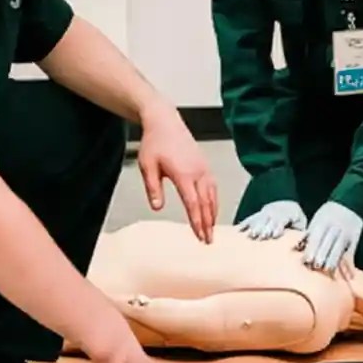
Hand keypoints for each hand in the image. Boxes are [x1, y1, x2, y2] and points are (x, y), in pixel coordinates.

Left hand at [137, 105, 217, 242]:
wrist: (165, 122)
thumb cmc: (155, 143)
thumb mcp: (147, 166)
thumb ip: (153, 188)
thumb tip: (157, 208)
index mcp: (184, 173)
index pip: (193, 203)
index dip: (197, 221)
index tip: (199, 236)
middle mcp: (198, 172)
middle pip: (206, 202)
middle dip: (208, 223)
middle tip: (208, 240)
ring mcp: (204, 168)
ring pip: (213, 195)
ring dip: (213, 213)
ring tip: (211, 229)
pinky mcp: (205, 165)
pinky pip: (213, 187)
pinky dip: (214, 201)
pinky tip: (212, 209)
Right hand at [238, 200, 306, 239]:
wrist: (286, 205)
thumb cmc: (295, 219)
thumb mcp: (301, 223)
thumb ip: (301, 232)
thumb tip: (303, 243)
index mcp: (288, 213)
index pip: (282, 219)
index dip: (278, 227)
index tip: (274, 235)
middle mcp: (275, 211)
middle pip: (269, 220)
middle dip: (264, 228)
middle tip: (260, 236)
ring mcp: (265, 212)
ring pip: (259, 219)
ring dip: (254, 227)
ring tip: (250, 235)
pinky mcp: (257, 215)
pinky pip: (250, 219)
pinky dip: (244, 224)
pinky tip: (238, 230)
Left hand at [300, 201, 362, 273]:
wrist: (348, 203)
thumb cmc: (327, 215)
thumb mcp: (317, 220)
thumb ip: (309, 234)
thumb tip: (297, 249)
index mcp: (323, 222)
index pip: (316, 237)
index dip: (311, 249)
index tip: (306, 261)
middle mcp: (335, 227)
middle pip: (328, 244)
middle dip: (322, 256)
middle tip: (316, 267)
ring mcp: (346, 233)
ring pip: (339, 249)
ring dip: (334, 261)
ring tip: (328, 271)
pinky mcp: (354, 239)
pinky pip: (351, 253)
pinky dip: (349, 265)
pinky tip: (348, 275)